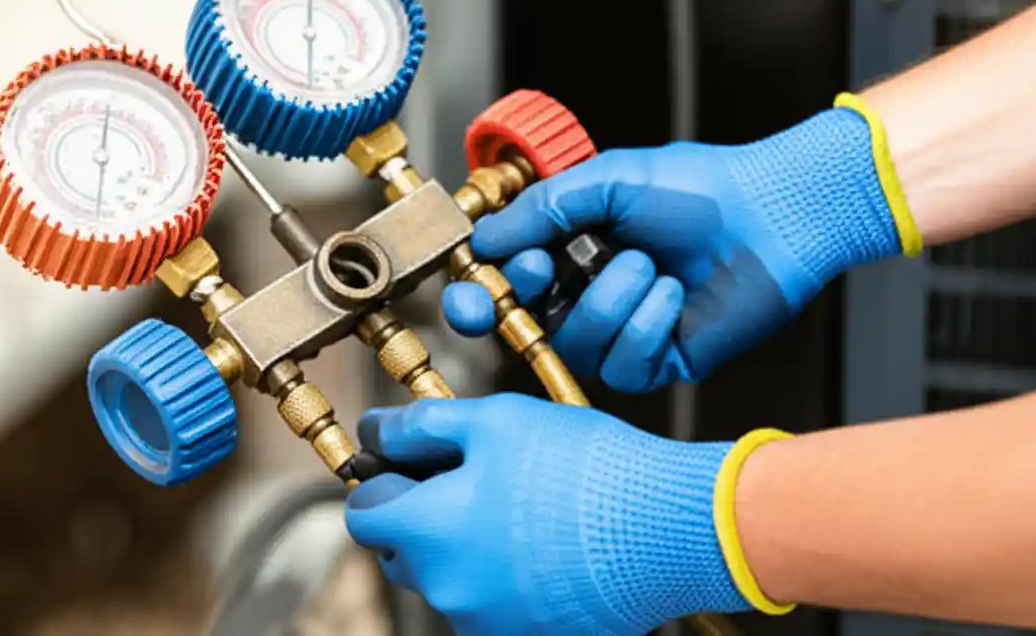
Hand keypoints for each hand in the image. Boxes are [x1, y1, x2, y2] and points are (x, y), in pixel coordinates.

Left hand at [344, 394, 749, 634]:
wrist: (671, 525)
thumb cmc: (584, 468)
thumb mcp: (495, 419)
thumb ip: (422, 425)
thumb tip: (375, 431)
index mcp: (428, 534)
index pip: (364, 515)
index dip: (383, 481)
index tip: (411, 464)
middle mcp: (448, 591)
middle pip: (404, 552)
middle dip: (424, 516)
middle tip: (476, 479)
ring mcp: (489, 624)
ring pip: (453, 579)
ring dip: (467, 547)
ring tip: (524, 508)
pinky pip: (496, 604)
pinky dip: (506, 577)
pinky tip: (547, 544)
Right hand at [444, 106, 906, 390]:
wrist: (772, 216)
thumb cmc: (701, 190)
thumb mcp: (609, 182)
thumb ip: (542, 208)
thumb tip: (485, 237)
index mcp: (573, 248)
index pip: (508, 282)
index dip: (485, 287)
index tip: (484, 273)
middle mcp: (592, 293)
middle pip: (527, 325)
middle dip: (530, 302)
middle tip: (543, 273)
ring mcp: (625, 330)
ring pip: (576, 346)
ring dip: (609, 302)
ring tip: (650, 265)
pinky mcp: (661, 361)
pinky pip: (623, 366)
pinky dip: (646, 326)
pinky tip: (674, 295)